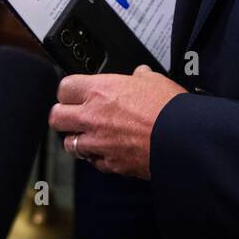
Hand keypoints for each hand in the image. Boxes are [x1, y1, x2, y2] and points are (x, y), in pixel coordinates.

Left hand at [49, 66, 186, 178]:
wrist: (181, 138)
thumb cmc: (168, 108)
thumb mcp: (154, 80)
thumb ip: (139, 76)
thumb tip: (139, 75)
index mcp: (100, 91)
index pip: (64, 88)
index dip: (69, 91)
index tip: (74, 93)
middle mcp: (93, 117)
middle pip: (57, 117)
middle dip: (63, 116)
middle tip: (74, 115)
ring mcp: (98, 143)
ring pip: (70, 144)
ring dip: (78, 139)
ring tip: (91, 135)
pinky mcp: (109, 164)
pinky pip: (93, 162)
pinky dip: (97, 157)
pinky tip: (109, 150)